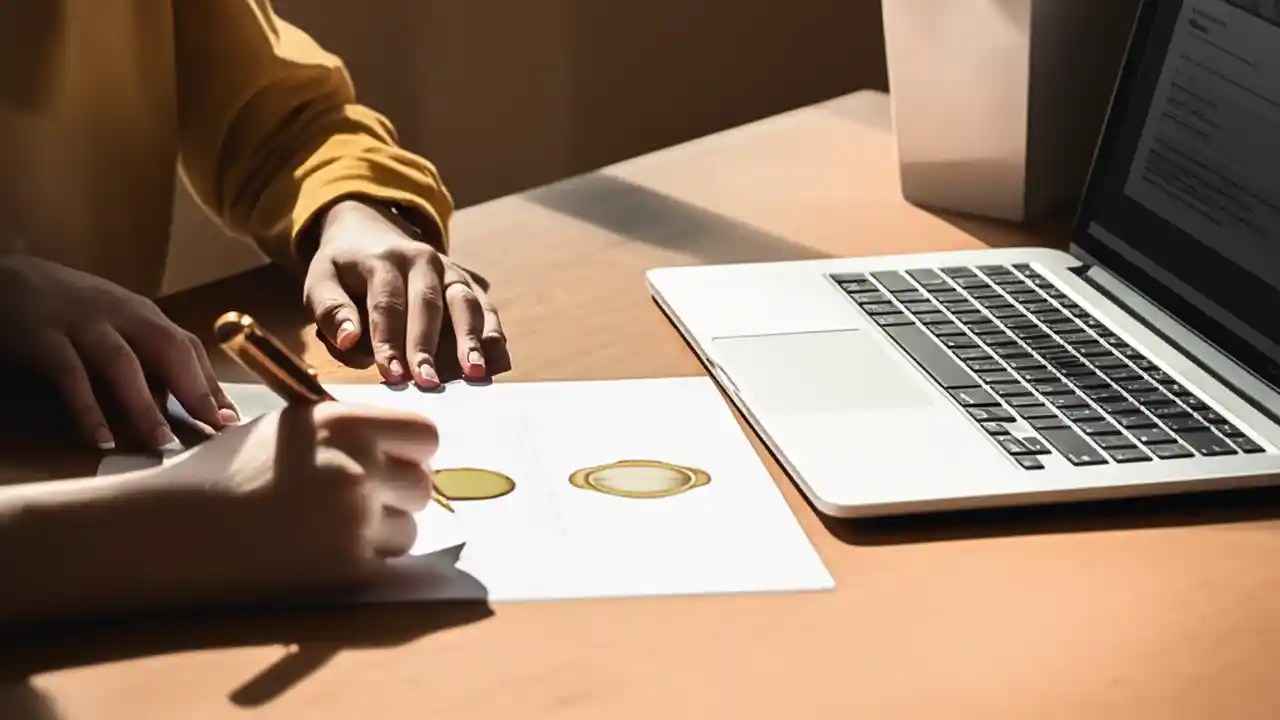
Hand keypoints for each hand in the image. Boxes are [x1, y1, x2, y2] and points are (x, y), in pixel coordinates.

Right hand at [0, 256, 237, 449]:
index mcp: (140, 312)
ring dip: (144, 405)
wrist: (4, 277)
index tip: (231, 419)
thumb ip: (145, 354)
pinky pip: (70, 376)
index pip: (186, 346)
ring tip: (161, 442)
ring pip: (122, 363)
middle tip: (212, 430)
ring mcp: (81, 323)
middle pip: (167, 348)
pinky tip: (102, 439)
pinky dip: (88, 409)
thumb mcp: (114, 324)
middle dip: (193, 390)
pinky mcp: (42, 337)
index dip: (210, 383)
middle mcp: (118, 312)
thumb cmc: (68, 310)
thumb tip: (186, 400)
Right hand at [0, 401, 438, 626]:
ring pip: (408, 528)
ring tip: (322, 528)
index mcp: (343, 421)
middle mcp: (357, 464)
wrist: (171, 531)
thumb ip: (349, 431)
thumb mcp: (290, 428)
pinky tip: (312, 552)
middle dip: (397, 495)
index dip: (411, 451)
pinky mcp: (347, 567)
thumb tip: (401, 447)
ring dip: (379, 532)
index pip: (425, 434)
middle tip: (355, 502)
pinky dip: (357, 561)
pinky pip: (384, 564)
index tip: (394, 462)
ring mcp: (354, 518)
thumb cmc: (225, 474)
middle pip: (423, 483)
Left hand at [302, 199, 509, 387]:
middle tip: (427, 381)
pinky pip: (485, 308)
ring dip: (471, 339)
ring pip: (464, 303)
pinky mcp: (469, 283)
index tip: (391, 373)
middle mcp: (422, 259)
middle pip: (428, 304)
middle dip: (428, 346)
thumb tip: (349, 338)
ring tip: (474, 372)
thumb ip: (330, 310)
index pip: (386, 303)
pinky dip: (493, 335)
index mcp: (383, 259)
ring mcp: (450, 270)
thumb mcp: (321, 281)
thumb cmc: (344, 271)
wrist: (371, 232)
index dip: (389, 340)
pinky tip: (497, 362)